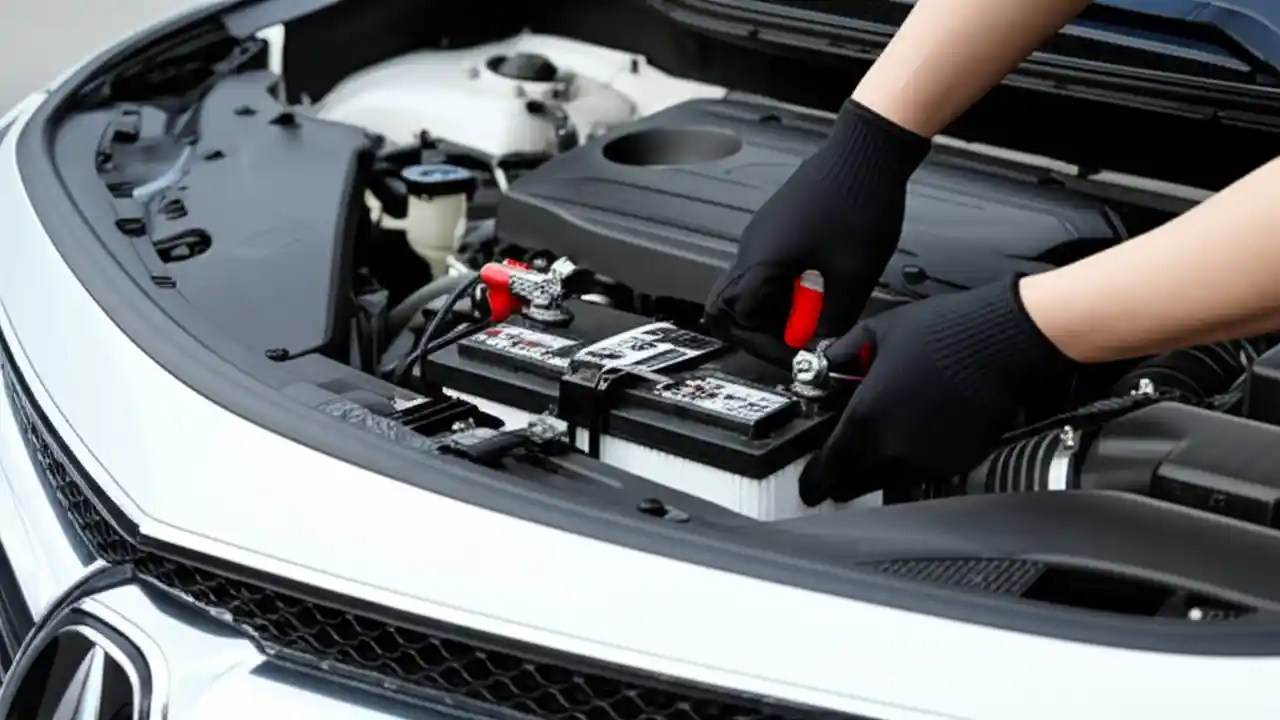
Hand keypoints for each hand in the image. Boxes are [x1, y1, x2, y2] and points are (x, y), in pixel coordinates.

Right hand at [705, 99, 930, 365]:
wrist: (867, 150)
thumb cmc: (858, 203)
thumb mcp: (853, 276)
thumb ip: (835, 318)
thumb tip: (826, 343)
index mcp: (761, 262)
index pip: (737, 319)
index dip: (765, 346)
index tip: (797, 356)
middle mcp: (752, 248)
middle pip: (732, 304)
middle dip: (761, 331)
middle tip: (795, 342)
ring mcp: (763, 235)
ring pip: (753, 287)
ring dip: (778, 310)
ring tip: (816, 316)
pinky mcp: (779, 226)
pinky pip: (769, 268)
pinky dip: (787, 289)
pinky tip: (820, 289)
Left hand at [799, 276, 1073, 504]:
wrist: (1001, 343)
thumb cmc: (942, 332)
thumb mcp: (876, 332)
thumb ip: (842, 354)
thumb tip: (827, 363)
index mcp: (865, 420)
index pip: (827, 469)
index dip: (814, 480)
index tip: (809, 485)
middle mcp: (893, 450)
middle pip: (854, 484)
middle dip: (843, 477)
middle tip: (839, 465)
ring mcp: (926, 462)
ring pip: (888, 481)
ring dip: (878, 469)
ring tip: (884, 438)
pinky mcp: (956, 463)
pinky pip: (923, 472)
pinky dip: (914, 461)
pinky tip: (919, 432)